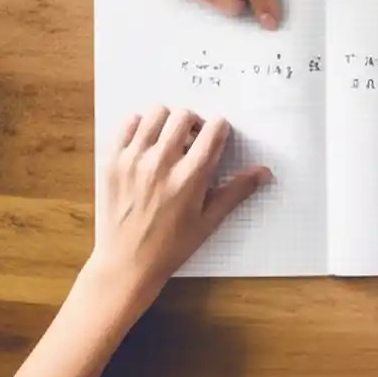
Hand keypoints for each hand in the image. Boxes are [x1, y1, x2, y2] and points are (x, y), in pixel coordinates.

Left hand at [92, 107, 271, 288]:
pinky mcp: (113, 160)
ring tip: (168, 140)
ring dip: (168, 122)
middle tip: (192, 140)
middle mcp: (162, 163)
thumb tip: (264, 172)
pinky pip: (128, 123)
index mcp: (190, 178)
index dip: (220, 129)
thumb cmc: (171, 246)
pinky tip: (146, 144)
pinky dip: (140, 126)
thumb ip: (236, 191)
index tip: (216, 138)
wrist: (127, 263)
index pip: (214, 130)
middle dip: (195, 123)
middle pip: (185, 115)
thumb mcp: (209, 220)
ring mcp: (134, 159)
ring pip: (157, 113)